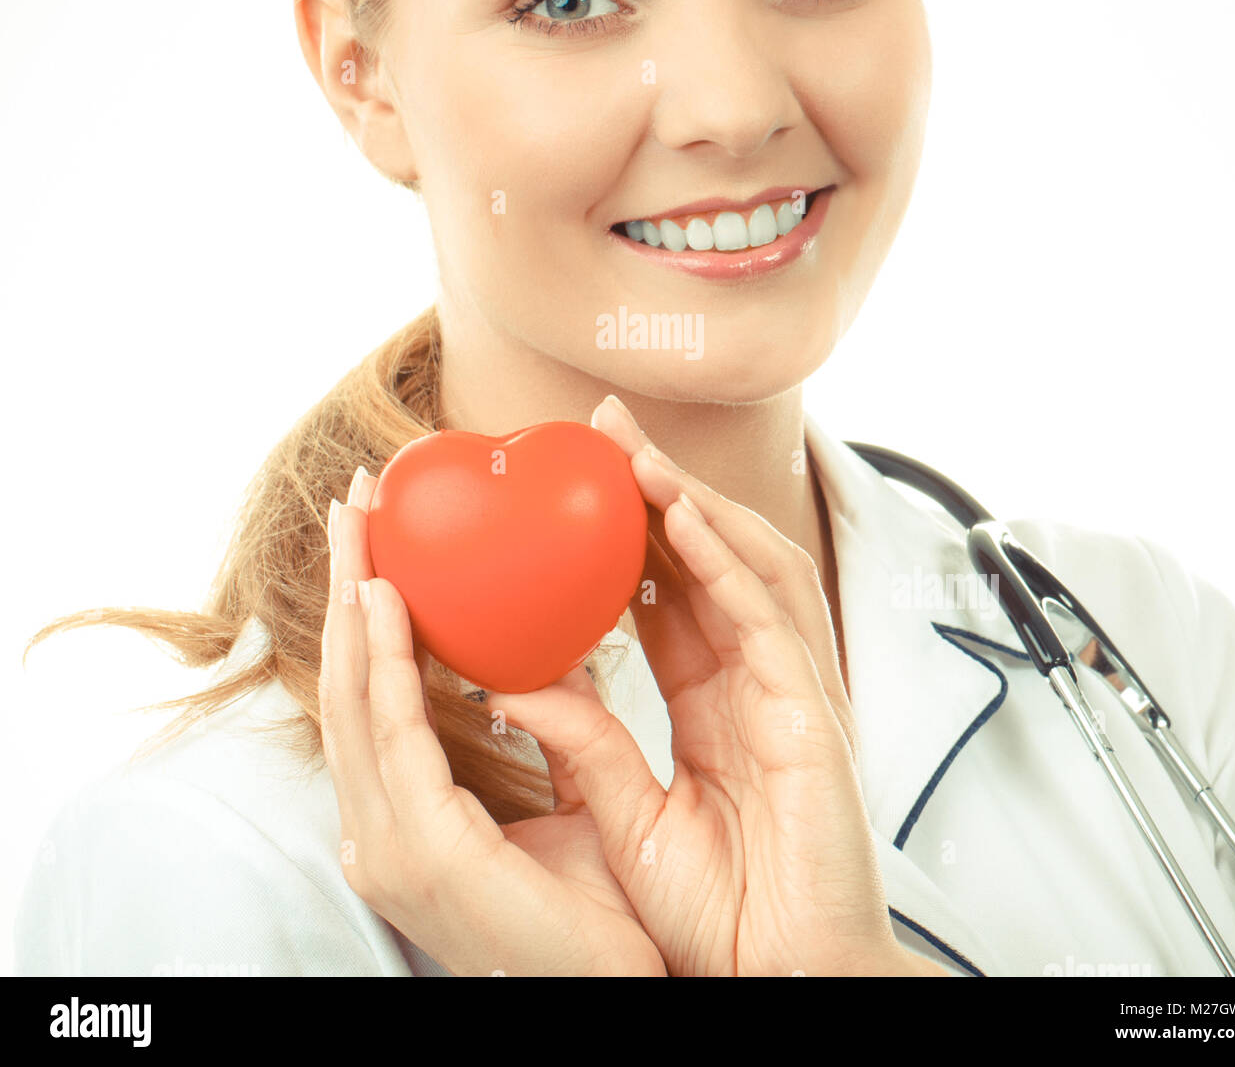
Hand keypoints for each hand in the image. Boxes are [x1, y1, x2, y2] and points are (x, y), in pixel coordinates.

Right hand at [318, 465, 665, 976]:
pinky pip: (395, 734)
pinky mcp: (423, 852)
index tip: (379, 539)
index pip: (374, 698)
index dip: (369, 613)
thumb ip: (548, 737)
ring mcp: (389, 844)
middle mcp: (378, 828)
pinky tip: (388, 597)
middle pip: (348, 683)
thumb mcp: (567, 807)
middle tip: (357, 501)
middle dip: (348, 585)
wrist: (615, 1004)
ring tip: (361, 521)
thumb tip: (536, 666)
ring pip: (354, 696)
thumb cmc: (593, 918)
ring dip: (355, 601)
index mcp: (405, 820)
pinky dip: (386, 660)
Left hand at [485, 397, 946, 976]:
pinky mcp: (811, 716)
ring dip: (693, 501)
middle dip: (661, 487)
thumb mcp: (630, 817)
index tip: (578, 482)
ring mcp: (792, 692)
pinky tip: (681, 514)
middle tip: (604, 427)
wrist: (784, 982)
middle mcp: (759, 682)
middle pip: (713, 560)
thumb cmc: (721, 917)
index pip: (672, 594)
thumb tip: (515, 682)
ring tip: (635, 453)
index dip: (630, 532)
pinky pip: (767, 620)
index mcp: (720, 702)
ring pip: (749, 568)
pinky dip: (725, 560)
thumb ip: (585, 745)